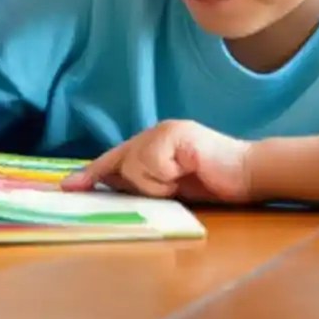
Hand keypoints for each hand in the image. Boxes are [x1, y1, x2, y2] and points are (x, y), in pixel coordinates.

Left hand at [60, 120, 254, 202]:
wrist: (249, 173)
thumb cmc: (214, 182)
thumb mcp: (171, 186)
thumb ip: (143, 182)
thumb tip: (111, 185)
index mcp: (152, 143)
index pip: (115, 159)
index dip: (91, 172)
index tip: (68, 186)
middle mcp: (154, 133)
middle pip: (120, 163)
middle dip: (137, 183)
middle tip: (170, 184)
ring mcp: (163, 131)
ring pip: (134, 167)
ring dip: (158, 185)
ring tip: (184, 181)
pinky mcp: (173, 135)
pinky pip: (151, 166)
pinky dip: (166, 179)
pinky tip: (188, 173)